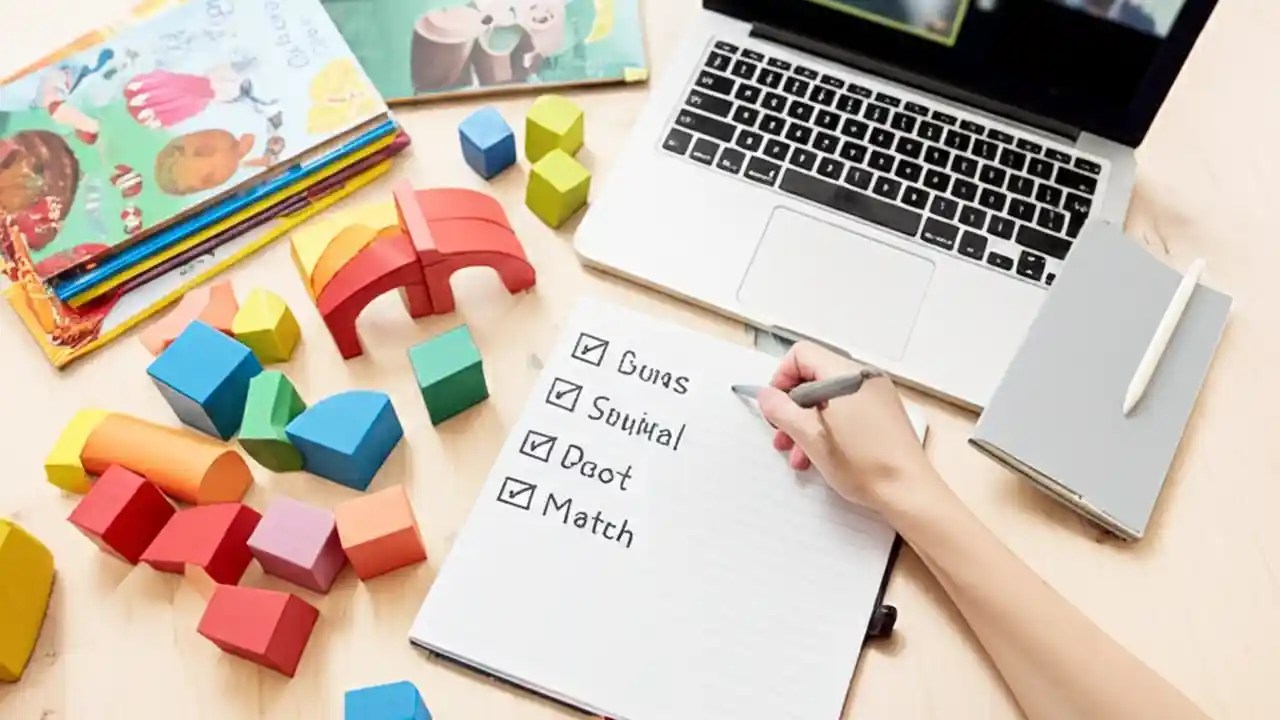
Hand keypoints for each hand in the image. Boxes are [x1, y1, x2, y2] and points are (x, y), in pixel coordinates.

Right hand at [756, 342, 933, 508]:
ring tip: (797, 454)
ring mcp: (876, 395)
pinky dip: (827, 426)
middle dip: (792, 407)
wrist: (908, 491)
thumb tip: (767, 395)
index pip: (802, 354)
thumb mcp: (810, 437)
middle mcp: (864, 378)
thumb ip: (782, 411)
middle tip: (781, 435)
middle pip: (814, 377)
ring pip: (828, 397)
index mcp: (847, 375)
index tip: (775, 407)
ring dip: (806, 422)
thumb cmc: (864, 465)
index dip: (781, 379)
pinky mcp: (883, 413)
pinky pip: (846, 409)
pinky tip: (818, 455)